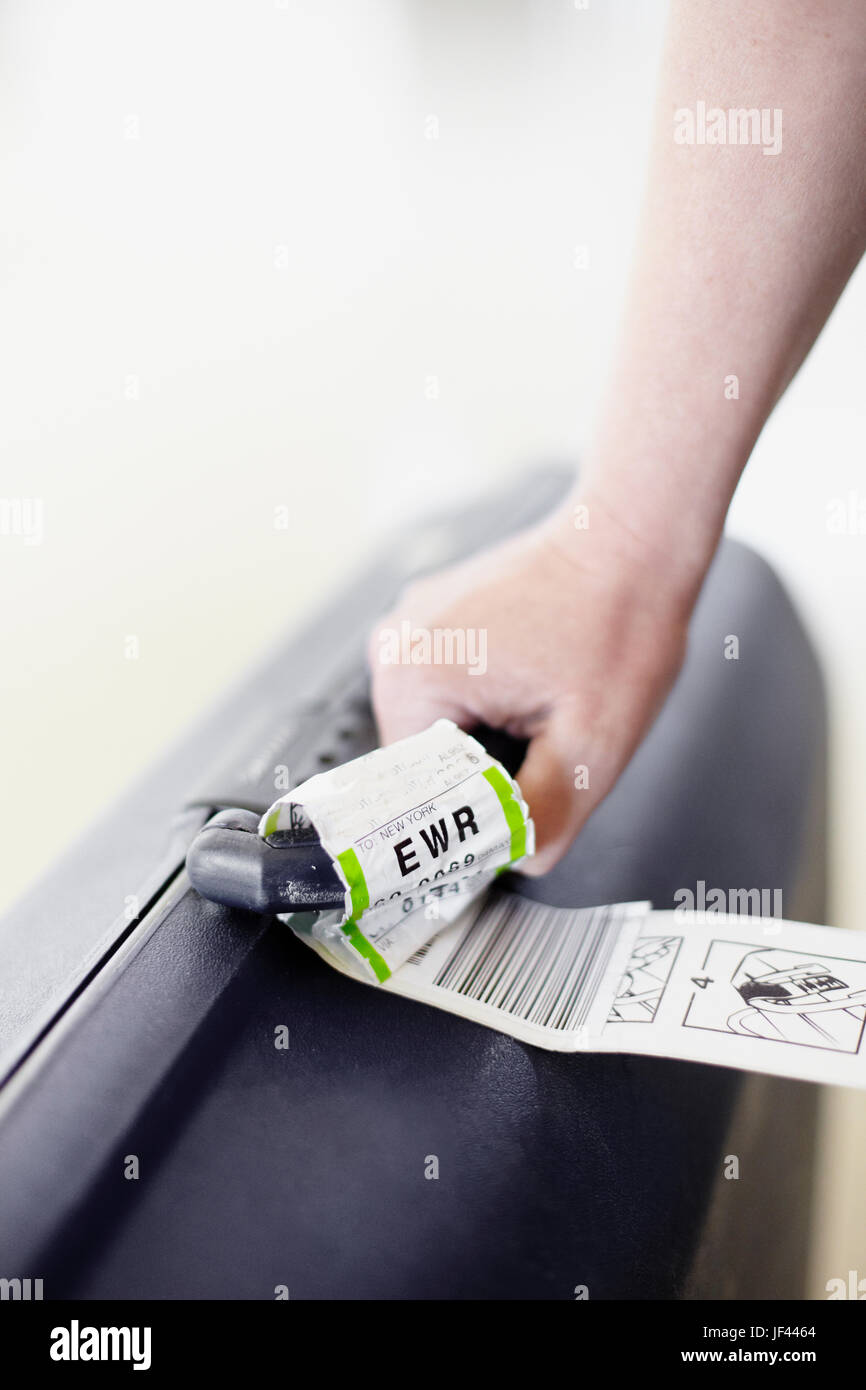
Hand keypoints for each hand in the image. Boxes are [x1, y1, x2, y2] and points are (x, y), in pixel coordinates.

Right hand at [369, 490, 691, 874]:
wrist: (635, 541)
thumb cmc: (619, 621)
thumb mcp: (591, 747)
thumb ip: (544, 820)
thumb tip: (512, 859)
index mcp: (411, 675)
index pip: (418, 793)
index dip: (474, 815)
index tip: (524, 809)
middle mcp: (395, 645)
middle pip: (427, 763)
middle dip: (489, 772)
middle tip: (552, 745)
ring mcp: (413, 626)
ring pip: (443, 730)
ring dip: (493, 739)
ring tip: (547, 706)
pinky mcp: (437, 619)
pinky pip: (452, 692)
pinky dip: (493, 705)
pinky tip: (537, 685)